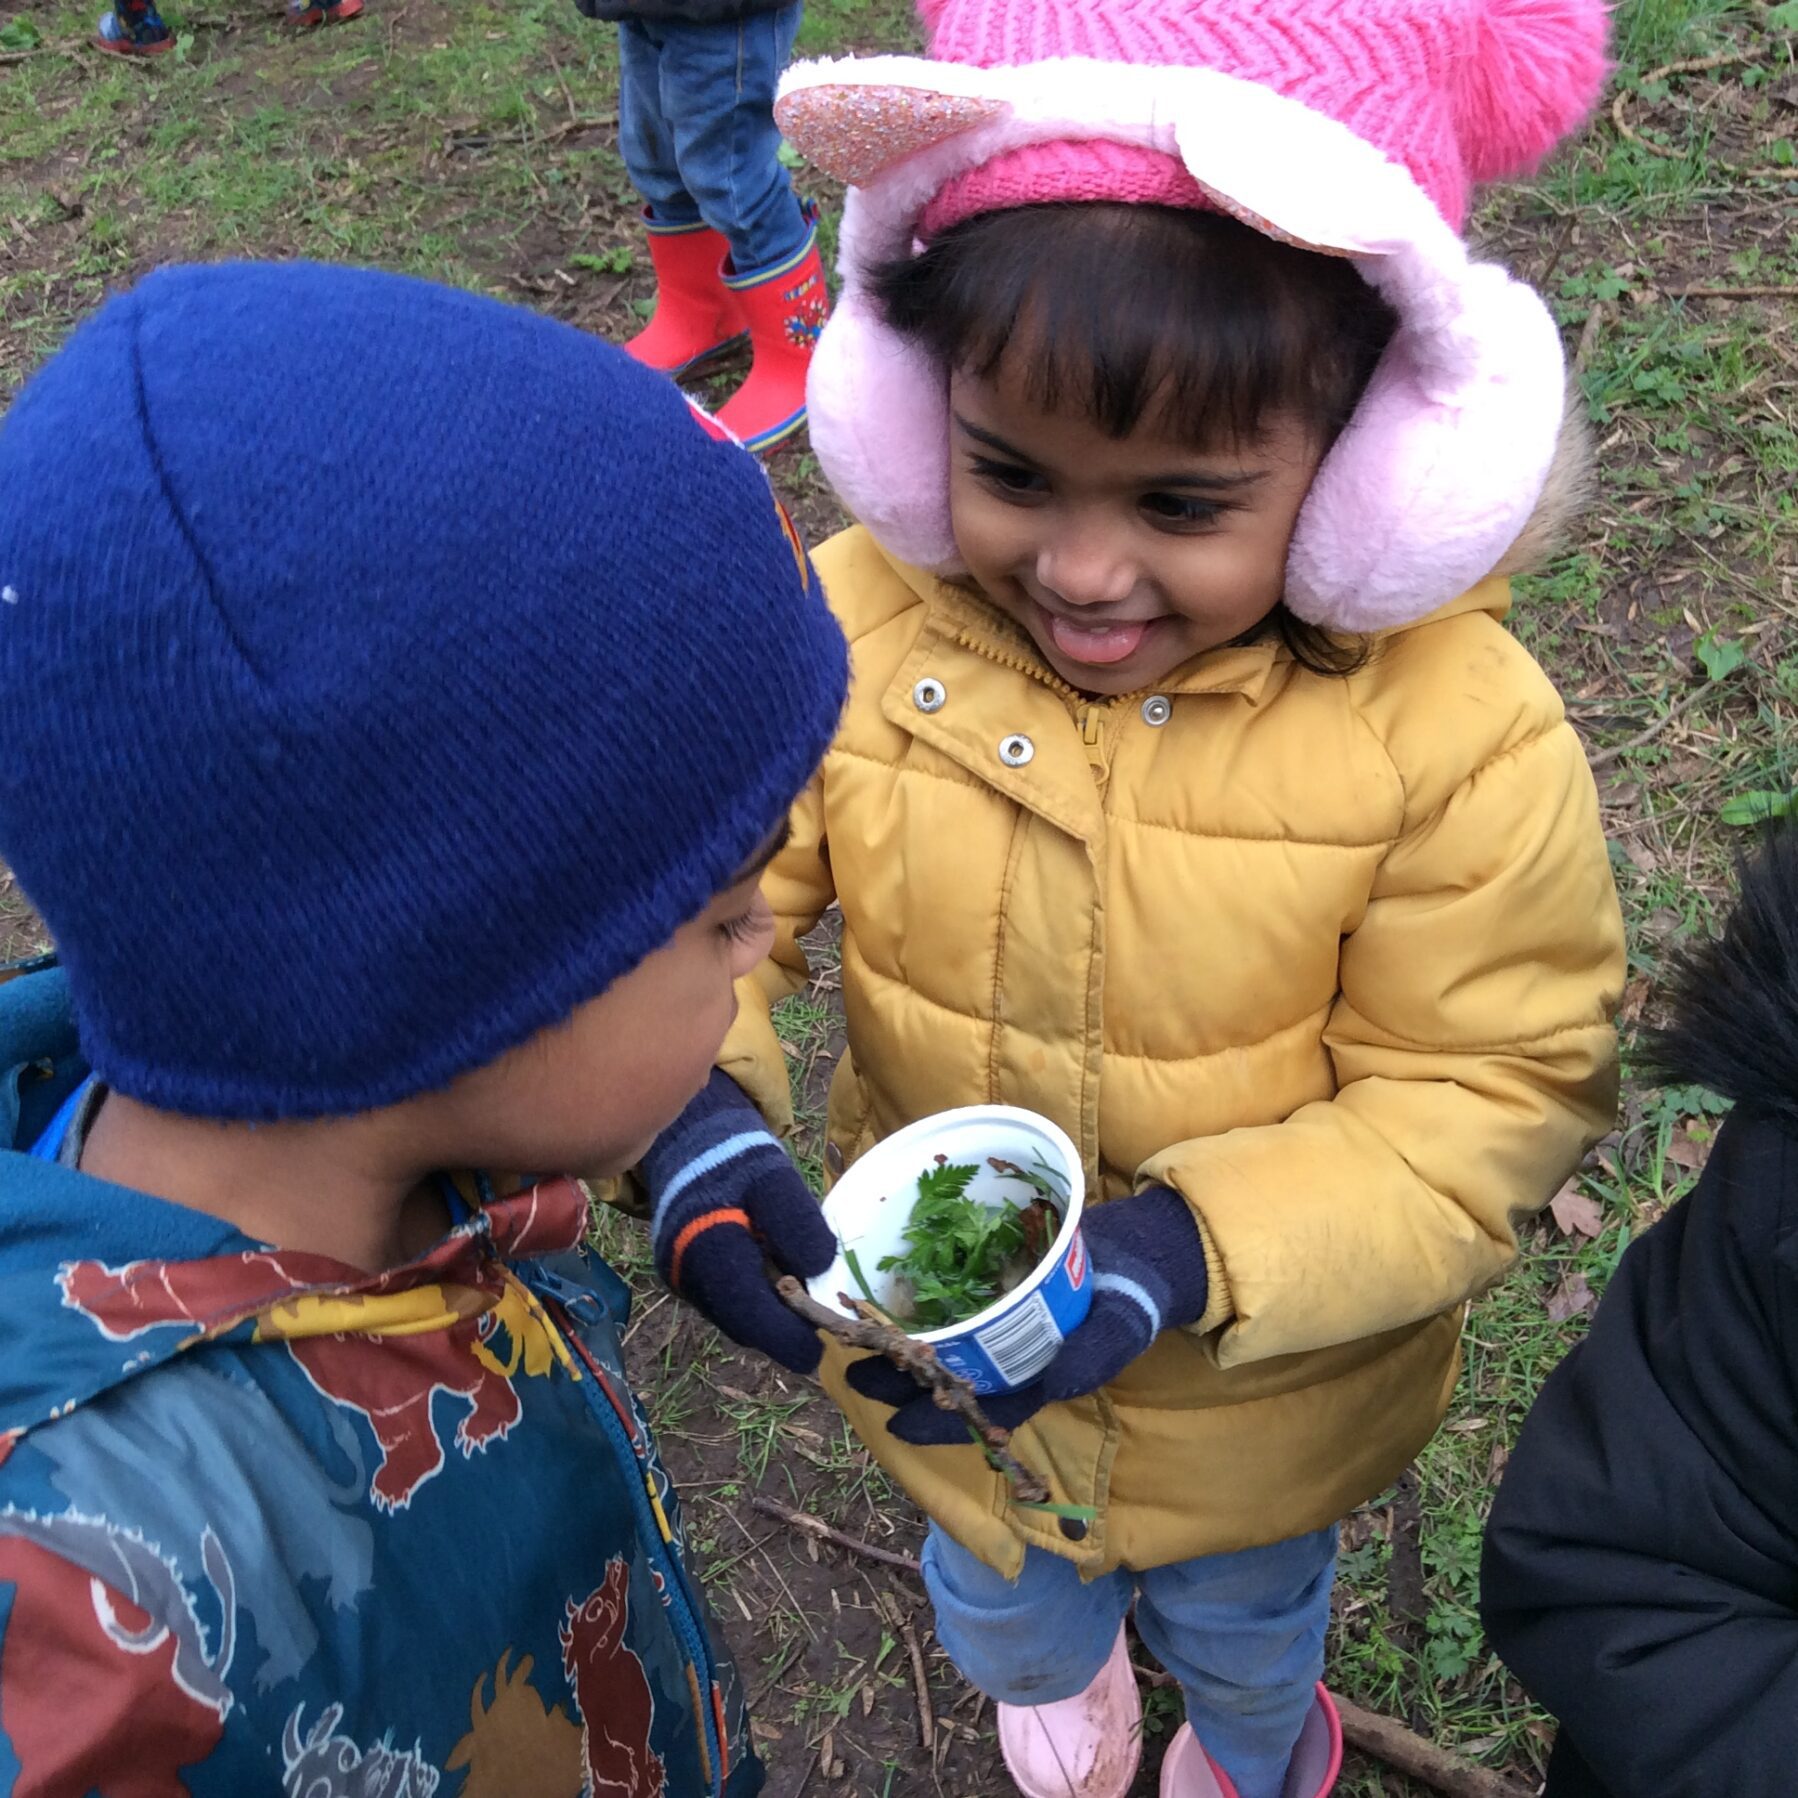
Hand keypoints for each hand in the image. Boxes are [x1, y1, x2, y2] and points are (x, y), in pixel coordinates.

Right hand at [642, 1070, 836, 1371]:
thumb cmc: (736, 1159)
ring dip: (771, 1318)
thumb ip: (797, 1221)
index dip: (783, 1338)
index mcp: (705, 1248)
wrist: (691, 1143)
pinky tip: (781, 1282)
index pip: (746, 1309)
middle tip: (826, 1326)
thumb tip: (821, 1271)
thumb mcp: (774, 1178)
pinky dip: (756, 1302)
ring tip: (809, 1301)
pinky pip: (727, 1303)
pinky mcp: (687, 1279)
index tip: (818, 1354)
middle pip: (741, 1321)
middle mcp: (685, 1274)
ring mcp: (682, 1280)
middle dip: (783, 1331)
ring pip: (734, 1316)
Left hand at [845, 1185, 1207, 1442]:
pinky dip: (923, 1293)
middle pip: (947, 1373)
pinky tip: (888, 1283)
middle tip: (852, 1374)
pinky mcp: (994, 1278)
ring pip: (943, 1335)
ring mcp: (999, 1315)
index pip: (979, 1410)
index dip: (938, 1422)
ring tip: (855, 1336)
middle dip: (900, 1377)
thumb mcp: (1120, 1329)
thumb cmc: (1131, 1299)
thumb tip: (1056, 1385)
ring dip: (902, 1338)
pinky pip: (952, 1290)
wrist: (1139, 1251)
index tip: (895, 1425)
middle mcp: (1008, 1351)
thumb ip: (1094, 1355)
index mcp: (1032, 1375)